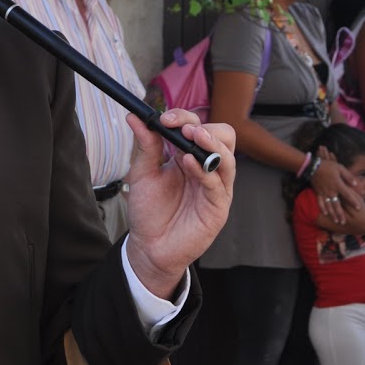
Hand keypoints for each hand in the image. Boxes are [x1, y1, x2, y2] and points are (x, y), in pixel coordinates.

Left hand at [122, 109, 235, 297]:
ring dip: (211, 143)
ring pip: (228, 157)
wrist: (149, 247)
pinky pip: (219, 183)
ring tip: (192, 136)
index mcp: (188, 156)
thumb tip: (135, 117)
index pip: (198, 127)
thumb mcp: (141, 174)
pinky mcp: (218, 207)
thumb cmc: (148, 212)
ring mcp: (215, 187)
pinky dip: (205, 170)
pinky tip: (188, 163)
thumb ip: (144, 146)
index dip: (183, 118)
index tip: (164, 118)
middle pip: (224, 136)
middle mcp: (206, 168)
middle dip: (205, 128)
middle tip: (183, 128)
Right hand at [310, 154, 356, 221]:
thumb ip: (348, 177)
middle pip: (337, 205)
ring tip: (336, 221)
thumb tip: (355, 184)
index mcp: (338, 185)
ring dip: (333, 214)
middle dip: (341, 214)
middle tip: (344, 222)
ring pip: (329, 206)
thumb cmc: (328, 166)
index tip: (359, 208)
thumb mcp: (340, 168)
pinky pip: (320, 202)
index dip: (354, 202)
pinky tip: (325, 214)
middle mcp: (331, 191)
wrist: (312, 166)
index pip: (348, 195)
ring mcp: (323, 193)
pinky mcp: (318, 193)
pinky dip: (322, 208)